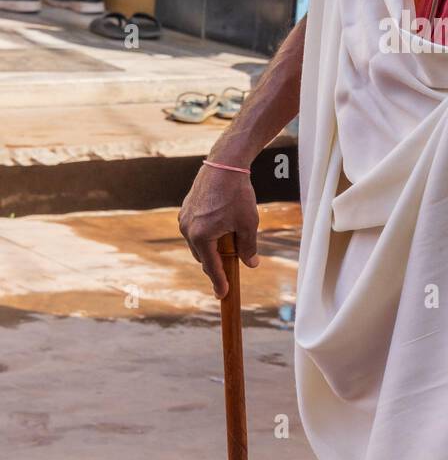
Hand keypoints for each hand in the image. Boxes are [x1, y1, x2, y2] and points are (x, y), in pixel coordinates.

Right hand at [179, 165, 259, 298]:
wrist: (224, 164)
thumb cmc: (237, 194)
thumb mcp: (248, 223)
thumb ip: (249, 247)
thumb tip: (251, 264)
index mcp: (201, 236)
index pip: (211, 267)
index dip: (219, 282)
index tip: (222, 295)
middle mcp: (188, 229)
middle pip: (202, 256)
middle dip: (215, 264)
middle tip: (228, 273)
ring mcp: (184, 218)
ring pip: (198, 243)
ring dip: (211, 248)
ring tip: (227, 246)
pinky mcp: (186, 208)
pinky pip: (195, 229)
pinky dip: (206, 234)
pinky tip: (219, 229)